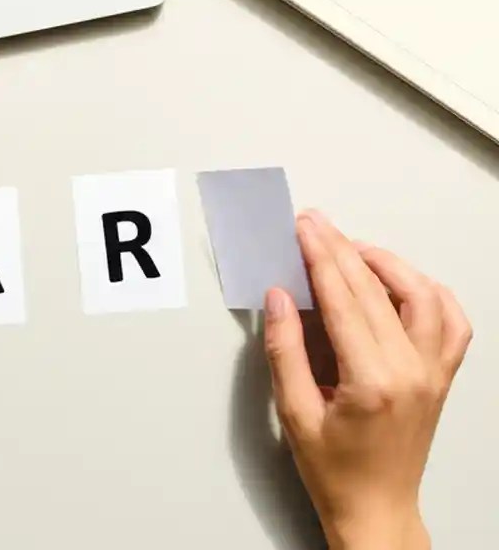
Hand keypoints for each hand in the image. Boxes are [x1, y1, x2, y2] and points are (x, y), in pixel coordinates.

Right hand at [264, 212, 471, 549]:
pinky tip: (402, 282)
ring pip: (423, 296)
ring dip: (387, 265)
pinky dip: (429, 292)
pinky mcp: (443, 375)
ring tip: (352, 250)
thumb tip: (279, 298)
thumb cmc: (334, 469)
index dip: (320, 258)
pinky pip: (451, 321)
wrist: (377, 506)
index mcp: (373, 382)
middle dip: (342, 250)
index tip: (304, 229)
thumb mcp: (292, 413)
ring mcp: (435, 371)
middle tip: (316, 225)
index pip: (345, 301)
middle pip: (377, 290)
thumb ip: (285, 351)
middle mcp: (412, 371)